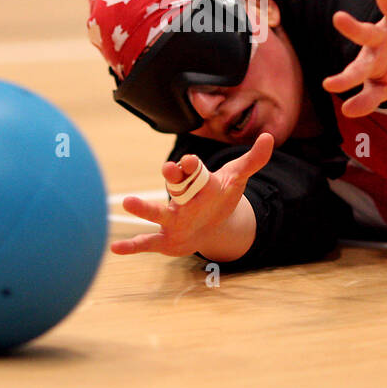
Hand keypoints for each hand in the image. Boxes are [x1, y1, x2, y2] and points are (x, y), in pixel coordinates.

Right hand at [111, 133, 273, 257]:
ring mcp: (170, 218)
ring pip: (156, 212)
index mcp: (196, 181)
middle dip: (171, 177)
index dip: (191, 165)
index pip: (193, 170)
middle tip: (168, 169)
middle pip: (175, 185)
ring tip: (127, 202)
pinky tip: (116, 248)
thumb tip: (270, 138)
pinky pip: (147, 242)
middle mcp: (180, 197)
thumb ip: (253, 160)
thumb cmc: (220, 196)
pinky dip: (132, 246)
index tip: (188, 161)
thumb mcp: (237, 179)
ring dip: (142, 207)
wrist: (212, 224)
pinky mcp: (165, 239)